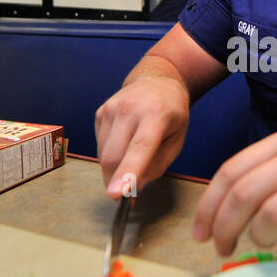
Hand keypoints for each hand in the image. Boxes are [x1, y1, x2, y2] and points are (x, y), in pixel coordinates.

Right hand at [94, 74, 189, 197]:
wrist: (157, 81)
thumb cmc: (172, 115)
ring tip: (132, 158)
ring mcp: (111, 108)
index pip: (139, 148)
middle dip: (116, 181)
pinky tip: (124, 144)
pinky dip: (110, 156)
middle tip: (128, 193)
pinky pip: (100, 146)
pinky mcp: (100, 112)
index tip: (115, 194)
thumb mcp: (177, 141)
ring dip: (114, 169)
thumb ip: (156, 166)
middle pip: (113, 156)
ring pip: (103, 155)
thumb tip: (133, 188)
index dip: (127, 173)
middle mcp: (129, 109)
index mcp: (156, 115)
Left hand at [192, 127, 276, 257]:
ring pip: (273, 215)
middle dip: (225, 227)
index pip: (232, 171)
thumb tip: (211, 219)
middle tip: (222, 249)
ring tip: (268, 242)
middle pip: (247, 193)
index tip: (200, 234)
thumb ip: (257, 181)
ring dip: (261, 238)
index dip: (208, 207)